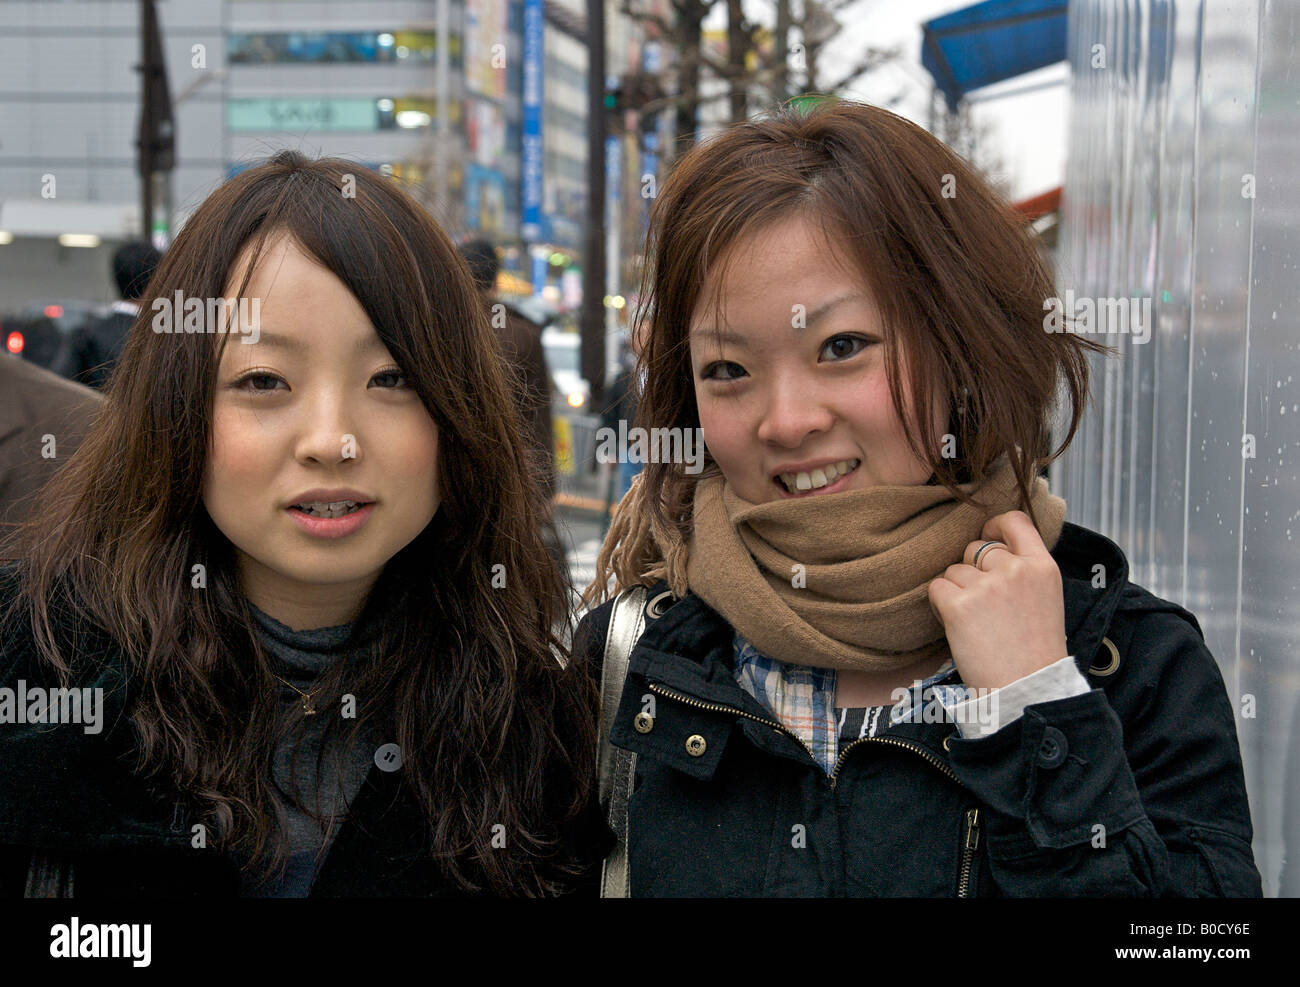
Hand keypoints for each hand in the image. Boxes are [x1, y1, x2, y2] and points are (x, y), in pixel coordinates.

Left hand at [927, 510, 1068, 691]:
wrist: (1026, 690)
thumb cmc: (1034, 651)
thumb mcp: (1046, 599)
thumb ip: (1024, 571)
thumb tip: (991, 547)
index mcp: (1043, 566)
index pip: (1016, 521)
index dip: (995, 525)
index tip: (987, 535)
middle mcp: (1015, 569)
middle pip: (976, 548)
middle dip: (972, 571)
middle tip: (983, 606)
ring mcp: (986, 586)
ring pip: (954, 570)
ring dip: (956, 592)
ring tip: (974, 622)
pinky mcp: (959, 605)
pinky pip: (936, 588)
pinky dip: (939, 606)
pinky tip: (957, 626)